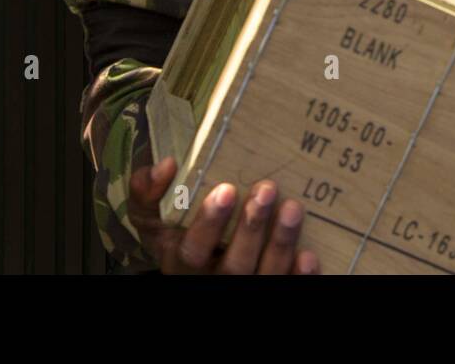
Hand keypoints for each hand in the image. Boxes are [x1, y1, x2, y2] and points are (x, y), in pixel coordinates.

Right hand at [127, 156, 320, 274]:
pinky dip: (299, 276)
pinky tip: (308, 254)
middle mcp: (213, 279)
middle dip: (252, 228)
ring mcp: (242, 286)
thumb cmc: (171, 227)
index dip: (210, 223)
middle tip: (266, 189)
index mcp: (181, 261)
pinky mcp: (268, 286)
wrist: (188, 255)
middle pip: (234, 266)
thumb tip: (167, 165)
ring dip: (280, 244)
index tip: (225, 190)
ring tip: (293, 208)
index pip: (194, 249)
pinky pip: (286, 287)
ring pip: (263, 276)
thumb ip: (146, 190)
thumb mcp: (150, 212)